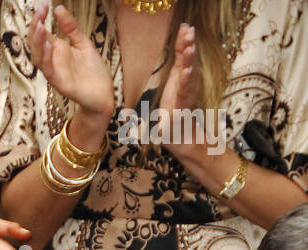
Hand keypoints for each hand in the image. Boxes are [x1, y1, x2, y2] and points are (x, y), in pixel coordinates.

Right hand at [28, 3, 114, 118]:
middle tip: (40, 12)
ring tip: (40, 26)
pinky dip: (47, 59)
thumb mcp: (82, 43)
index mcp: (56, 50)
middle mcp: (52, 61)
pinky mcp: (60, 84)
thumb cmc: (93, 71)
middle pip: (36, 44)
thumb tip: (58, 8)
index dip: (40, 19)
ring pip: (39, 58)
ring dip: (37, 42)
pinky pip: (49, 71)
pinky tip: (49, 45)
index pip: (42, 33)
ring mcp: (55, 73)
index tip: (44, 5)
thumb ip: (71, 27)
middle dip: (35, 27)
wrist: (103, 93)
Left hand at [159, 25, 203, 159]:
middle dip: (189, 45)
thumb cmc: (169, 112)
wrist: (176, 137)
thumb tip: (145, 67)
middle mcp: (185, 84)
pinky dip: (185, 82)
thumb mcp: (163, 89)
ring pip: (189, 75)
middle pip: (189, 61)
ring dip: (189, 60)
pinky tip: (186, 72)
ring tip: (189, 47)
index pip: (183, 55)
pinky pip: (184, 93)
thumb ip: (158, 78)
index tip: (184, 26)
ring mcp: (185, 96)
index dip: (184, 41)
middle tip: (189, 31)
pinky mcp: (181, 109)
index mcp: (180, 78)